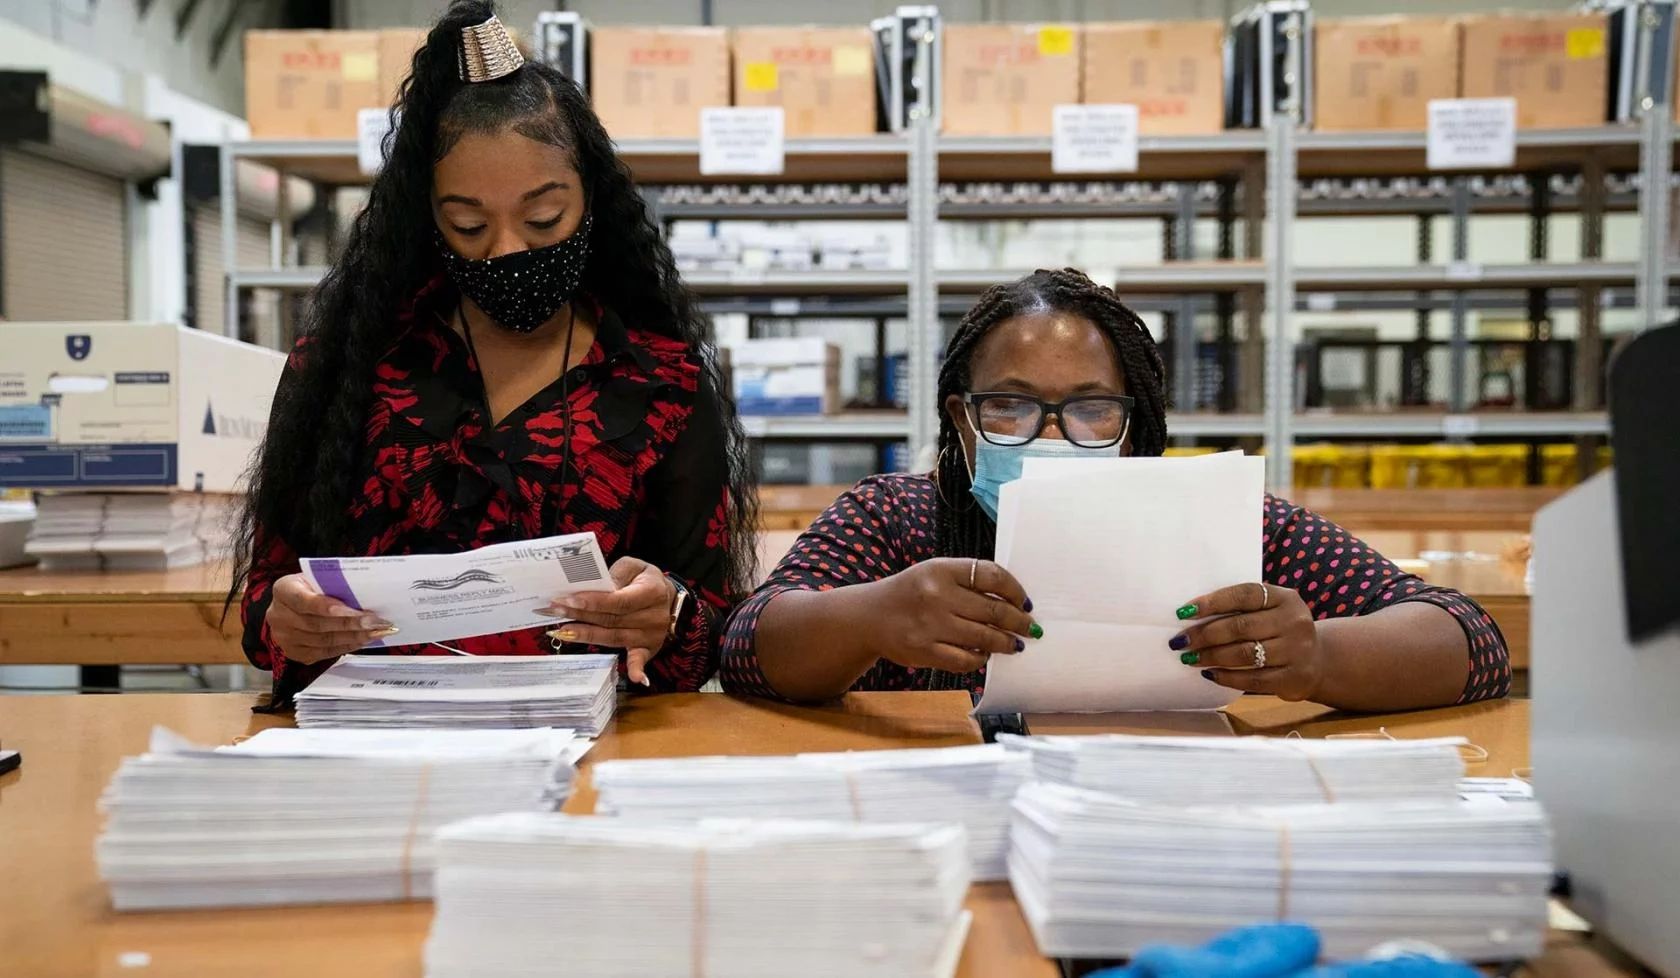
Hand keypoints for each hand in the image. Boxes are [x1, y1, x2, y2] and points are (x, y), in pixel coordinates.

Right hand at [265, 573, 396, 664]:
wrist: (292, 604)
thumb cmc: (310, 587)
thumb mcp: (316, 578)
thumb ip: (334, 585)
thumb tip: (367, 592)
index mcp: (283, 590)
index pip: (304, 600)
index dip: (329, 607)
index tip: (354, 609)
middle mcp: (278, 615)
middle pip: (317, 624)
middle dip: (350, 623)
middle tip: (376, 622)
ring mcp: (284, 637)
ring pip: (323, 641)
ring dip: (354, 637)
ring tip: (377, 632)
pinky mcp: (294, 652)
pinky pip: (324, 653)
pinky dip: (347, 646)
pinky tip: (363, 640)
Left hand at [545, 557, 675, 686]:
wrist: (669, 598)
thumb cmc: (645, 580)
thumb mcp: (634, 567)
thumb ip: (616, 574)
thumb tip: (597, 587)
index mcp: (651, 592)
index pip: (618, 600)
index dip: (592, 602)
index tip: (567, 599)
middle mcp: (653, 617)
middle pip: (611, 620)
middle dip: (579, 615)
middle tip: (554, 610)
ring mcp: (650, 636)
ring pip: (613, 638)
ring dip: (586, 635)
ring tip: (561, 631)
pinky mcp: (647, 649)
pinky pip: (640, 660)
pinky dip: (637, 669)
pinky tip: (634, 678)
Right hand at [864, 558, 1038, 674]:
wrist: (869, 616)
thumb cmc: (910, 593)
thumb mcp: (934, 573)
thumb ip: (968, 581)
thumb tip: (1013, 601)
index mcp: (942, 569)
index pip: (993, 575)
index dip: (1016, 590)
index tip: (1025, 602)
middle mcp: (937, 595)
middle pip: (994, 609)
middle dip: (1018, 622)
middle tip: (1030, 628)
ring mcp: (930, 625)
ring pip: (984, 638)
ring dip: (1006, 643)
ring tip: (1014, 644)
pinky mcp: (924, 651)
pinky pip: (965, 660)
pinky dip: (980, 659)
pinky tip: (984, 654)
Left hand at [1171, 582, 1324, 701]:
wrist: (1318, 660)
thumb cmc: (1279, 630)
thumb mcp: (1270, 610)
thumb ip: (1242, 608)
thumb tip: (1191, 614)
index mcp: (1285, 598)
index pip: (1244, 595)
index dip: (1212, 602)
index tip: (1183, 611)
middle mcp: (1294, 621)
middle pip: (1240, 626)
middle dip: (1204, 634)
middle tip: (1180, 641)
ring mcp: (1297, 651)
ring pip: (1245, 654)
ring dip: (1211, 657)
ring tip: (1190, 658)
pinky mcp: (1294, 678)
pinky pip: (1253, 679)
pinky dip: (1227, 677)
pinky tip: (1210, 674)